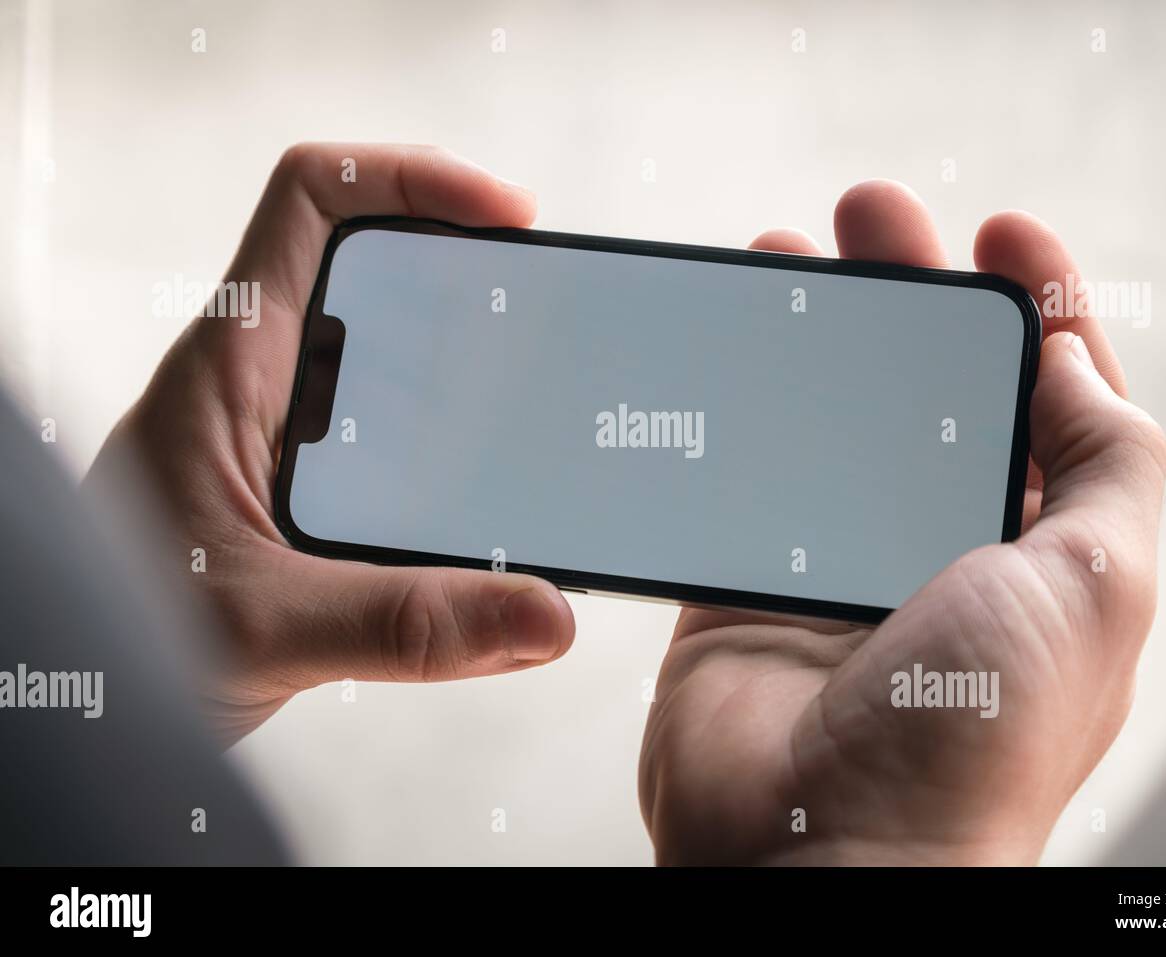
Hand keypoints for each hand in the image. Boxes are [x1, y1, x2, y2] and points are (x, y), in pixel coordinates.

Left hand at [88, 144, 574, 742]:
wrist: (58, 697)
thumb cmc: (104, 633)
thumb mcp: (259, 625)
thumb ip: (401, 624)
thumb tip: (540, 611)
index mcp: (232, 366)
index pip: (314, 201)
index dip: (414, 178)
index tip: (506, 216)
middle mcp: (261, 386)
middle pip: (372, 269)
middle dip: (466, 276)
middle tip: (544, 311)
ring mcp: (286, 440)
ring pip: (389, 364)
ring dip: (467, 376)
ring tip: (537, 404)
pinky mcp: (307, 498)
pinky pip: (394, 447)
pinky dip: (455, 460)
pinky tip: (493, 505)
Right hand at [638, 182, 1165, 864]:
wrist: (822, 853)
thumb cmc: (974, 734)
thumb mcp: (1100, 583)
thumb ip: (1107, 461)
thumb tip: (1073, 360)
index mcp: (1042, 550)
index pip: (1049, 399)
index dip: (1034, 305)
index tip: (998, 229)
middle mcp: (942, 550)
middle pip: (929, 388)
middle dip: (907, 290)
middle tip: (869, 212)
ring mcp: (841, 563)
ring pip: (829, 417)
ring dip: (814, 333)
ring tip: (785, 251)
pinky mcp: (748, 583)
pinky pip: (741, 472)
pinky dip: (734, 407)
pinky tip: (722, 350)